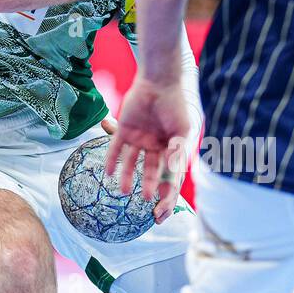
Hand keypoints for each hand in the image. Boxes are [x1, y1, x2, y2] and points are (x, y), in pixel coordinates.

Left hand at [104, 76, 190, 217]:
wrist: (161, 80)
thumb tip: (175, 172)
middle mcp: (156, 147)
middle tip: (147, 206)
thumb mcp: (184, 129)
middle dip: (151, 190)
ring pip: (132, 163)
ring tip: (124, 192)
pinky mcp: (125, 129)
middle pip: (153, 174)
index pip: (172, 177)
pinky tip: (109, 174)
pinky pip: (116, 148)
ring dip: (128, 178)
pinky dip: (112, 161)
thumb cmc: (177, 104)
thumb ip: (179, 151)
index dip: (169, 195)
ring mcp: (140, 139)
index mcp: (174, 149)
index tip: (162, 211)